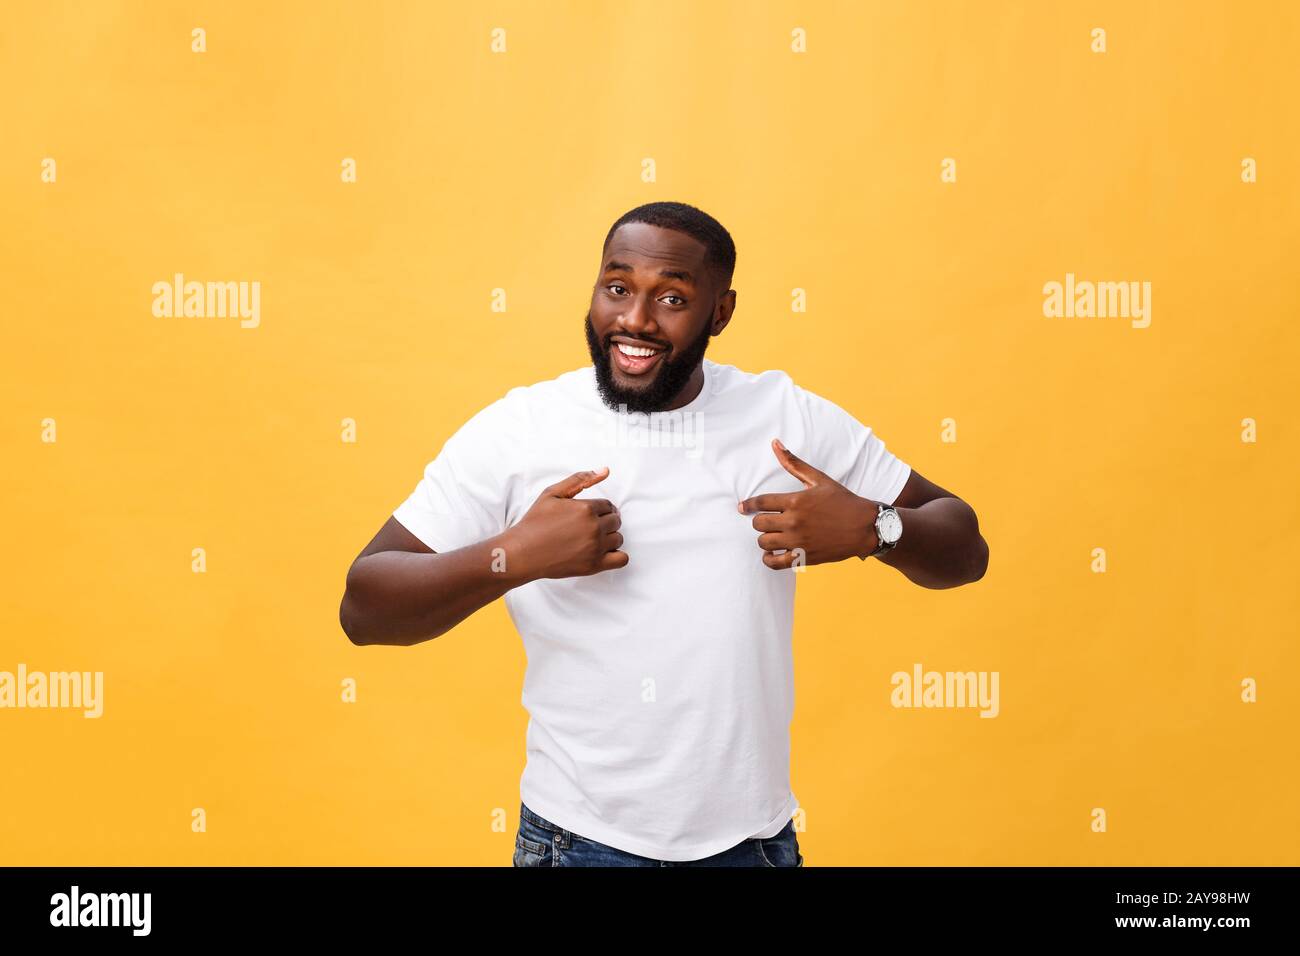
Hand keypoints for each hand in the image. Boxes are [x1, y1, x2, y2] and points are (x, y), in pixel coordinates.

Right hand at [505, 467, 627, 579]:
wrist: (523, 552)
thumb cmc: (535, 522)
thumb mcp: (553, 493)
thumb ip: (580, 480)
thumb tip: (605, 470)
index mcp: (585, 508)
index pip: (608, 506)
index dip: (600, 510)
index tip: (589, 516)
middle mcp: (593, 527)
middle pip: (616, 521)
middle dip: (606, 522)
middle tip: (589, 527)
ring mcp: (595, 547)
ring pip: (618, 538)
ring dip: (609, 538)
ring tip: (592, 540)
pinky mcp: (594, 565)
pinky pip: (621, 559)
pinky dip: (617, 556)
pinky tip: (602, 553)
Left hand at [737, 439, 878, 568]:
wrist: (866, 526)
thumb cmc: (843, 500)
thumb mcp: (819, 479)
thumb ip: (794, 464)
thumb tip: (775, 443)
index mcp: (796, 501)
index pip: (760, 503)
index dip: (748, 505)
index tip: (743, 507)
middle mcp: (795, 522)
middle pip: (758, 524)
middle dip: (759, 521)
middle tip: (766, 520)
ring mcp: (799, 541)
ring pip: (764, 543)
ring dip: (764, 538)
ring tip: (772, 535)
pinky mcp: (804, 557)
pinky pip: (776, 563)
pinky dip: (769, 559)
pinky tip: (773, 553)